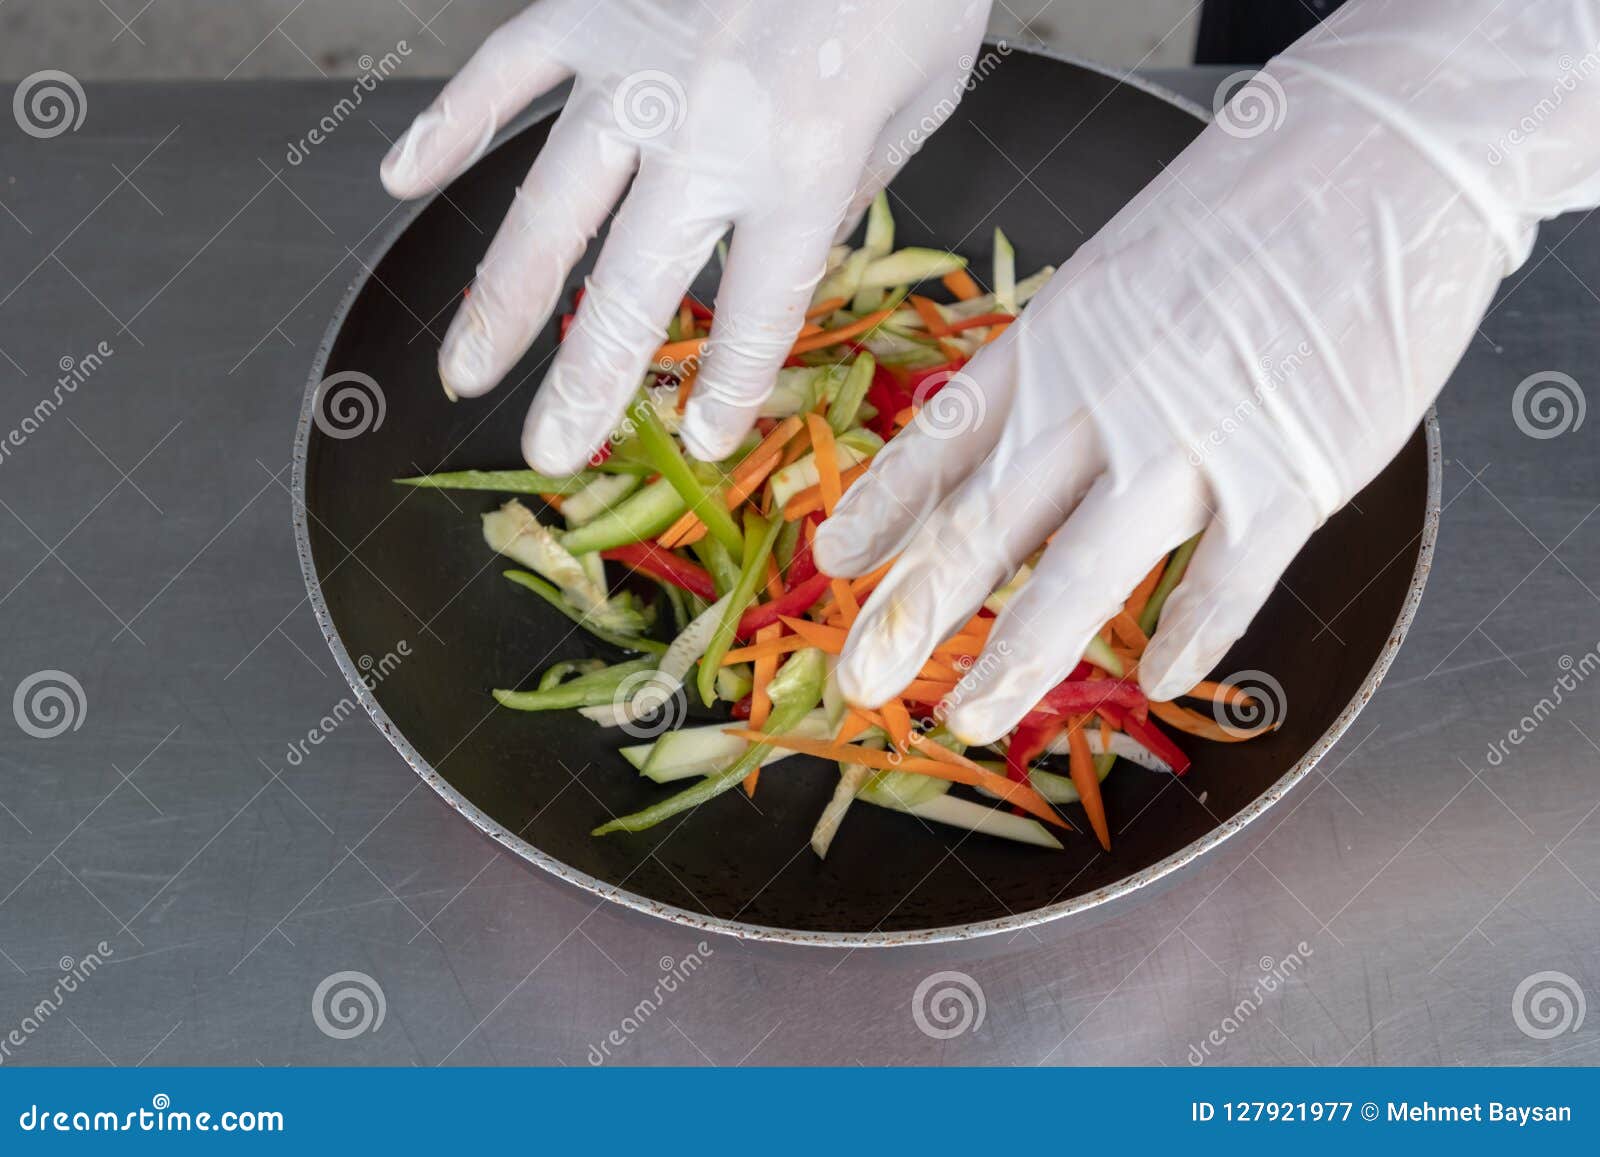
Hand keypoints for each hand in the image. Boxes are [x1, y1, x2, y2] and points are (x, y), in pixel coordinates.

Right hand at [381, 0, 990, 473]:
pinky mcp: (594, 5)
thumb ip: (847, 190)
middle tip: (547, 450)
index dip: (727, 389)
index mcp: (801, 166)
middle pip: (630, 290)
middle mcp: (706, 134)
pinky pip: (504, 72)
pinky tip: (403, 179)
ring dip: (500, 300)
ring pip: (549, 208)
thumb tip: (789, 247)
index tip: (703, 439)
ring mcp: (636, 68)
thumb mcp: (918, 104)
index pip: (751, 313)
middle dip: (584, 384)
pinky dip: (450, 123)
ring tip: (462, 370)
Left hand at [815, 0, 1599, 743]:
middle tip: (863, 679)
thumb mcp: (1120, 269)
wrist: (1386, 152)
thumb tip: (1017, 437)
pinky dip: (1191, 635)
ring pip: (1082, 573)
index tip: (835, 564)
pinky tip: (1161, 682)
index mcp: (1054, 339)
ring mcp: (1189, 439)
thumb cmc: (1255, 200)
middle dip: (917, 611)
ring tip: (969, 715)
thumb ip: (1069, 362)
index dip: (886, 509)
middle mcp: (1100, 396)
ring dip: (1020, 655)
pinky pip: (1225, 581)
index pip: (945, 441)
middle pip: (988, 523)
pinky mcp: (1286, 474)